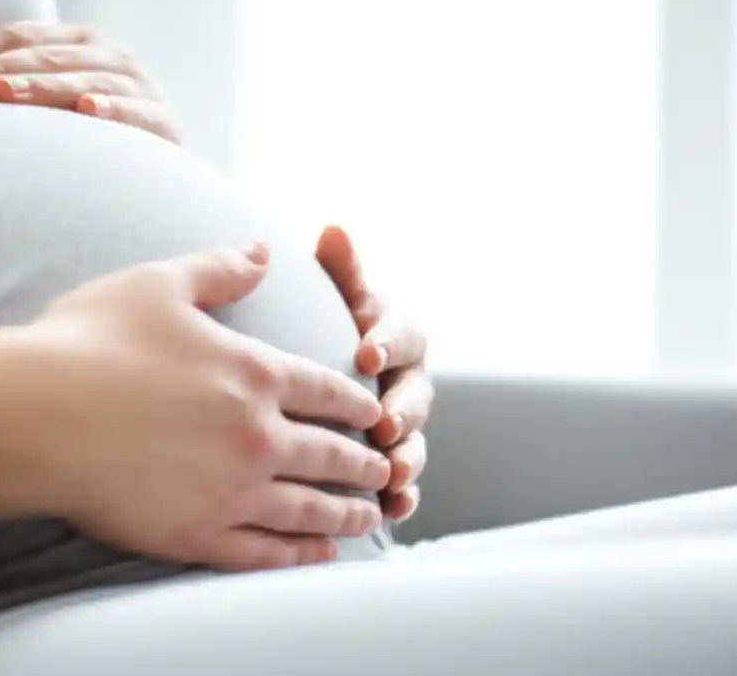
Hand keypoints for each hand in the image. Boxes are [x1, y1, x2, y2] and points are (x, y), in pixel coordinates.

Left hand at [0, 21, 181, 143]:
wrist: (157, 176)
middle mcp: (112, 55)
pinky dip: (114, 108)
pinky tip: (88, 110)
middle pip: (50, 55)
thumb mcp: (49, 102)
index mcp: (80, 41)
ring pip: (89, 77)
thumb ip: (5, 82)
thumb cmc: (91, 137)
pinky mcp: (164, 123)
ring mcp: (141, 86)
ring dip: (46, 85)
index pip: (23, 37)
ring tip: (7, 94)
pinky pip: (138, 112)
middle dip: (2, 70)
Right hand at [26, 244, 387, 570]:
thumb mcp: (159, 284)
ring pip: (310, 508)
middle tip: (385, 469)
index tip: (374, 413)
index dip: (357, 403)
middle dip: (364, 462)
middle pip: (331, 454)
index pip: (328, 391)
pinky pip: (266, 551)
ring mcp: (233, 490)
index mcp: (255, 374)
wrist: (34, 415)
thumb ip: (220, 268)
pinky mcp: (199, 534)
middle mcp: (258, 435)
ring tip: (368, 517)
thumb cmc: (88, 341)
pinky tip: (318, 555)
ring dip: (347, 513)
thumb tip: (262, 250)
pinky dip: (300, 555)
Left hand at [316, 226, 431, 520]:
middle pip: (417, 393)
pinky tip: (392, 507)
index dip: (388, 341)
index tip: (365, 352)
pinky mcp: (394, 460)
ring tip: (393, 474)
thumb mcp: (335, 298)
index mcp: (395, 334)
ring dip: (409, 458)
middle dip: (404, 410)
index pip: (404, 333)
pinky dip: (404, 495)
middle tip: (384, 424)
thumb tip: (333, 228)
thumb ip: (341, 271)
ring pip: (415, 441)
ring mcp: (404, 422)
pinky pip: (406, 481)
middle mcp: (407, 378)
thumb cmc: (327, 325)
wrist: (319, 378)